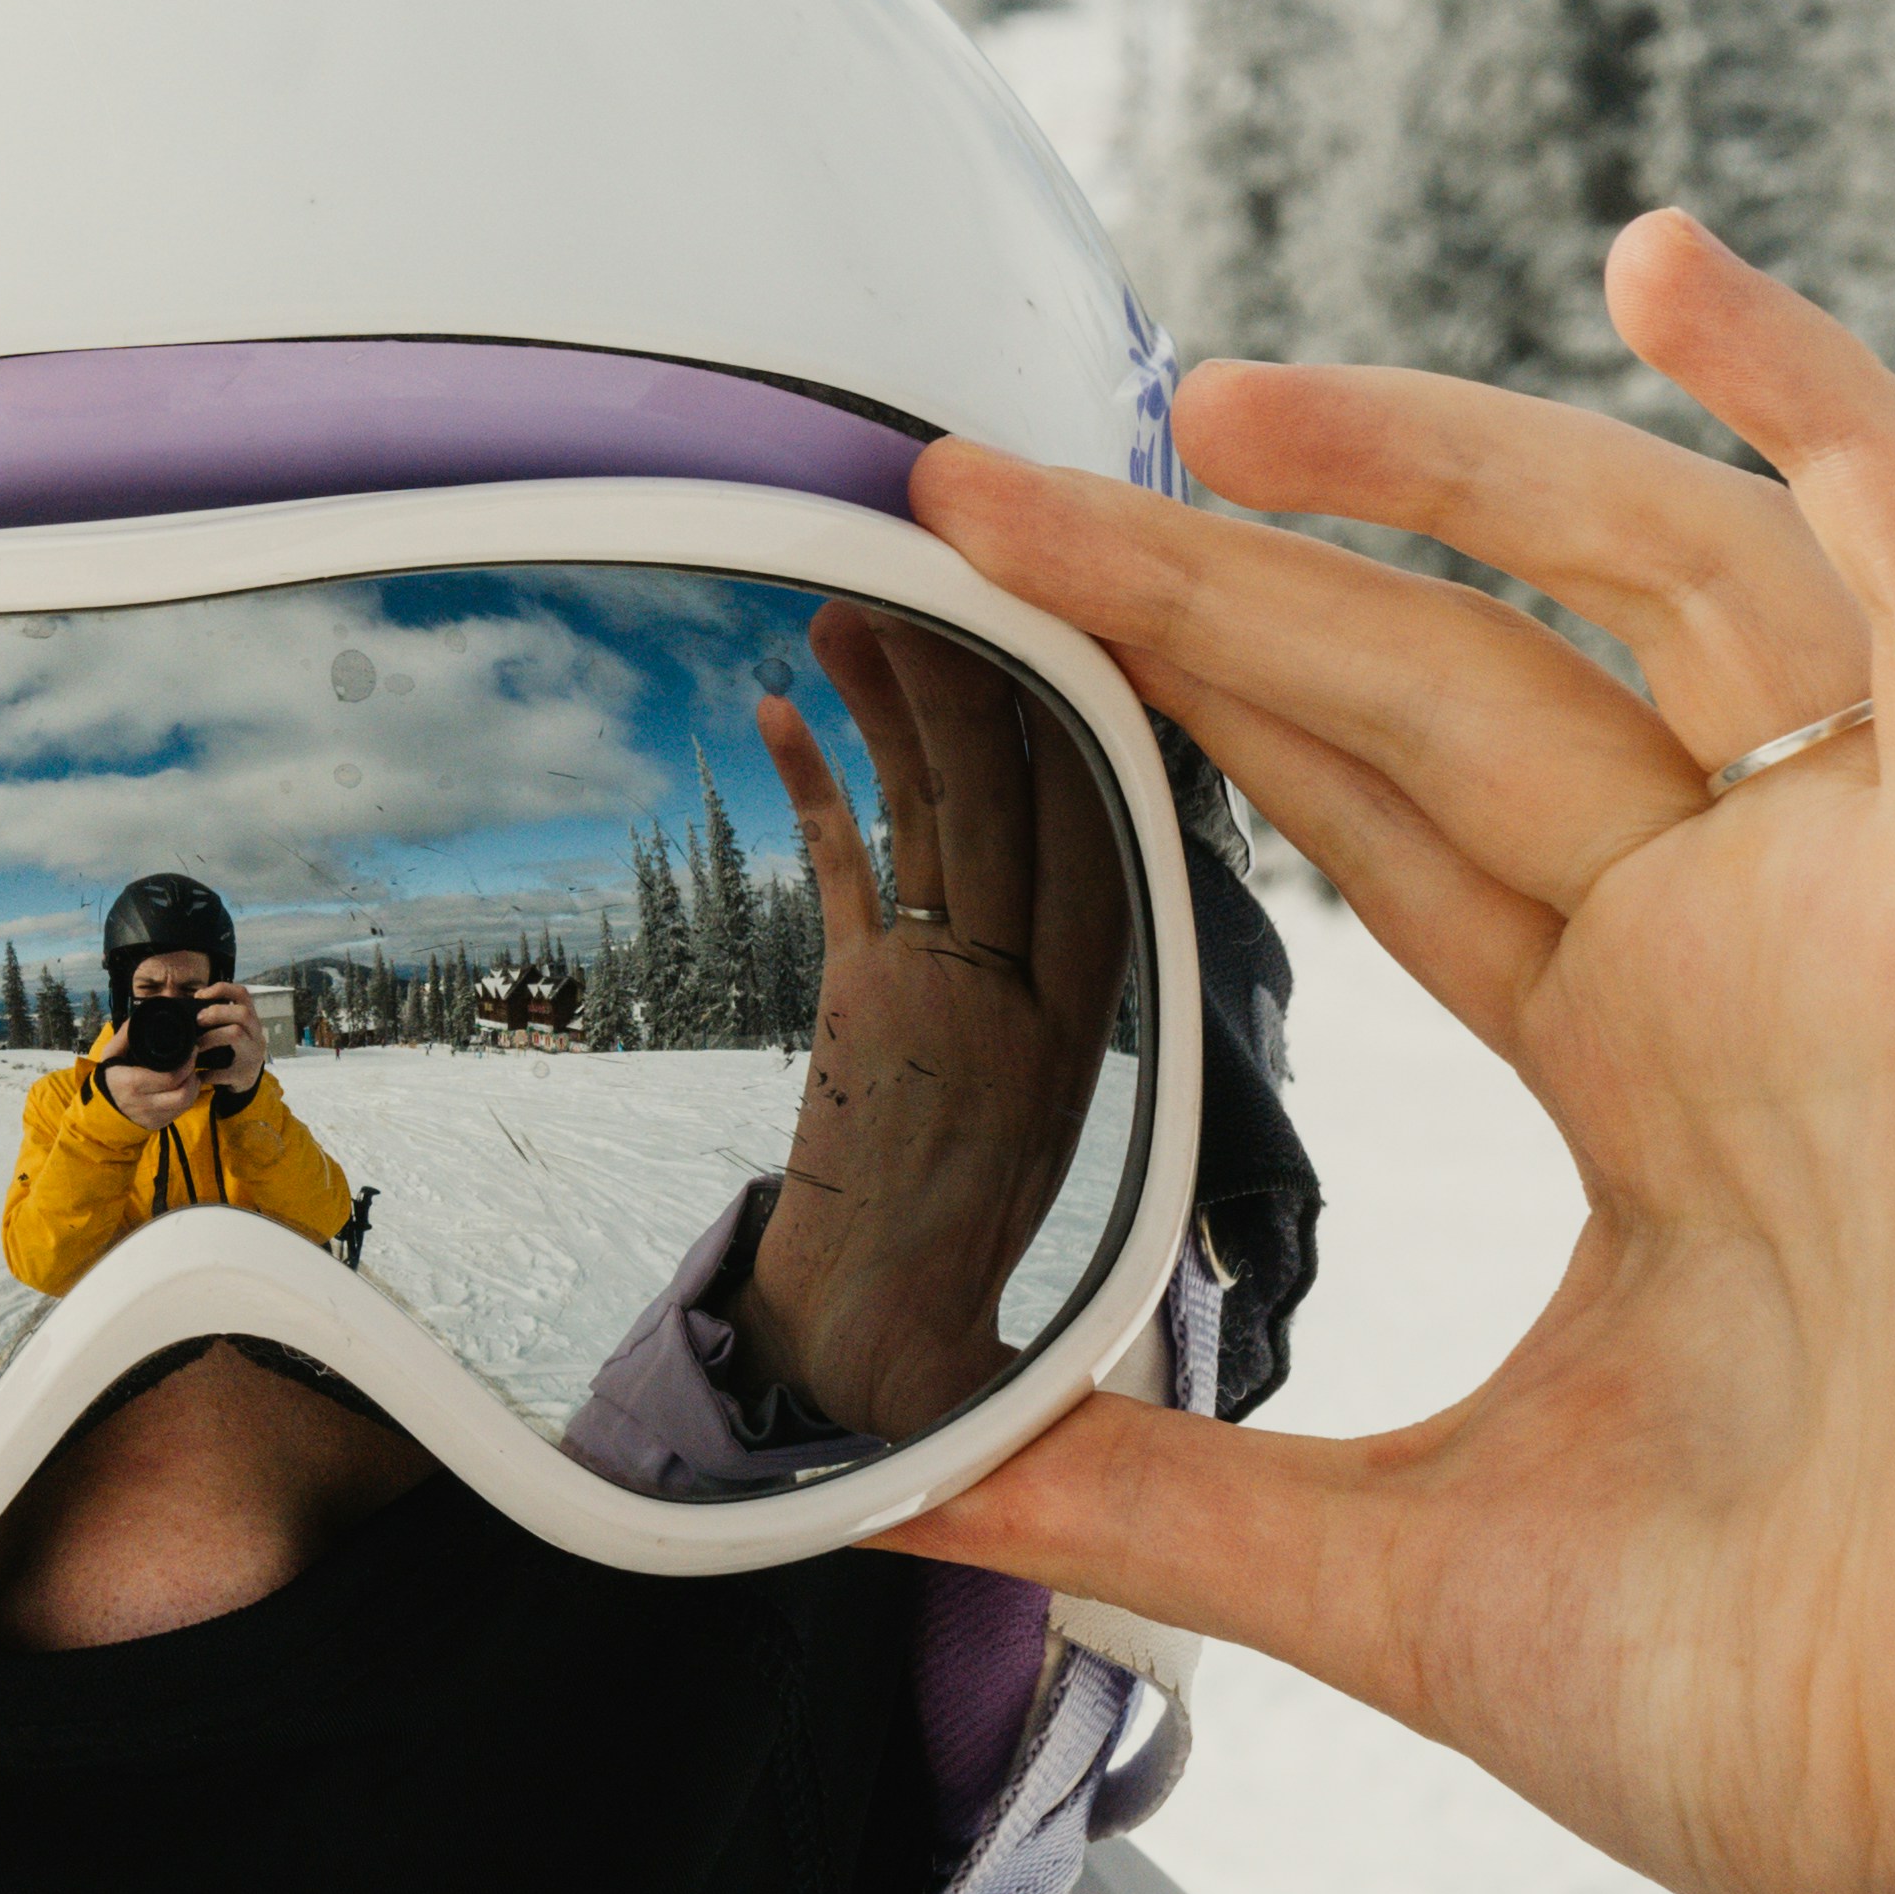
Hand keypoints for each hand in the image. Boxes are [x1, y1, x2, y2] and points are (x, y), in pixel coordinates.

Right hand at [98, 986, 257, 1126]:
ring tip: (191, 1074)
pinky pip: (180, 1113)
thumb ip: (125, 1035)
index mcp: (131, 1083)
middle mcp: (142, 1103)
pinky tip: (184, 1087)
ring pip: (185, 1105)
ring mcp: (151, 1117)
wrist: (99, 1109)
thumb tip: (140, 1016)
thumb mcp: (111, 1054)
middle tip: (193, 1062)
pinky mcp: (157, 1125)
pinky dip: (187, 1099)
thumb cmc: (108, 1077)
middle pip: (182, 1094)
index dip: (187, 1063)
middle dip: (193, 1076)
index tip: (191, 1050)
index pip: (170, 1077)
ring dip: (193, 1088)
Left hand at [730, 605, 1132, 1437]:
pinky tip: (773, 707)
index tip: (1072, 590)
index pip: (1121, 807)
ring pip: (940, 804)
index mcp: (1112, 998)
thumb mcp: (1042, 1081)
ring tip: (851, 599)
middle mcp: (1048, 986)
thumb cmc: (956, 1219)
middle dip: (992, 653)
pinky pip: (843, 866)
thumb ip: (1039, 963)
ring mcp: (956, 993)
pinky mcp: (865, 1010)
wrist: (889, 1346)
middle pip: (1035, 780)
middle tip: (942, 547)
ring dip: (893, 691)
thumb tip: (1015, 839)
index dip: (1096, 687)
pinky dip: (807, 782)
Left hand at [889, 209, 1894, 1893]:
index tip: (1000, 616)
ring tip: (1191, 403)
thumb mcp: (1420, 1582)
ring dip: (1439, 462)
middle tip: (986, 483)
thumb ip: (1155, 1498)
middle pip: (1454, 672)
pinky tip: (1659, 266)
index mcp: (1656, 1071)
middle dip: (1216, 570)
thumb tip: (893, 1484)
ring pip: (1651, 572)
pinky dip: (1815, 395)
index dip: (1203, 697)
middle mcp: (1771, 947)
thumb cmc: (1835, 1722)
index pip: (1384, 816)